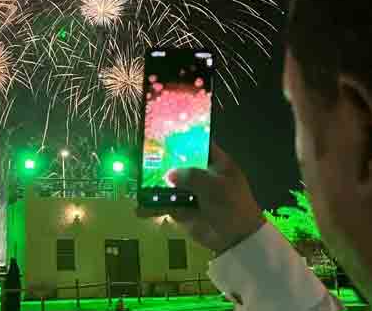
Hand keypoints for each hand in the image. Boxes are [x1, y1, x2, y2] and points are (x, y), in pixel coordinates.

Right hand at [139, 144, 265, 253]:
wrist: (236, 238)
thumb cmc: (232, 205)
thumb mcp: (215, 185)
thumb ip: (192, 176)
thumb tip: (169, 174)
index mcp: (216, 163)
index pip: (198, 144)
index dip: (183, 138)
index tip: (164, 132)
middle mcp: (201, 174)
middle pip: (179, 162)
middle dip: (162, 160)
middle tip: (142, 154)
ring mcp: (191, 192)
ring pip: (169, 183)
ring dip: (154, 182)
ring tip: (135, 177)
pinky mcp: (183, 209)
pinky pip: (164, 204)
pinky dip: (152, 205)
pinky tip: (139, 207)